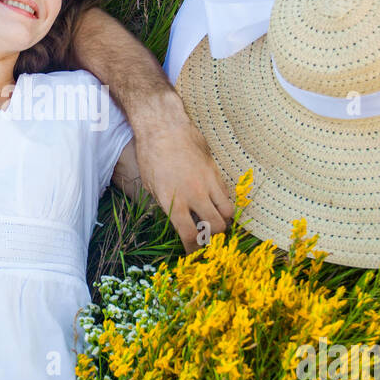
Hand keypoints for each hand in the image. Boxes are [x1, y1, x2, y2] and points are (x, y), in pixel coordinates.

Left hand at [131, 90, 234, 251]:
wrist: (164, 127)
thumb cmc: (151, 156)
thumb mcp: (151, 186)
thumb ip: (166, 206)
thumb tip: (178, 222)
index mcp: (174, 201)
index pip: (190, 235)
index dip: (193, 249)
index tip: (193, 253)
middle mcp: (194, 194)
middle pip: (216, 228)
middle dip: (213, 239)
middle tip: (208, 241)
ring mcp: (208, 182)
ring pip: (228, 213)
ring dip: (223, 222)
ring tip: (215, 223)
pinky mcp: (215, 171)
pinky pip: (227, 195)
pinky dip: (224, 204)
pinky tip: (216, 205)